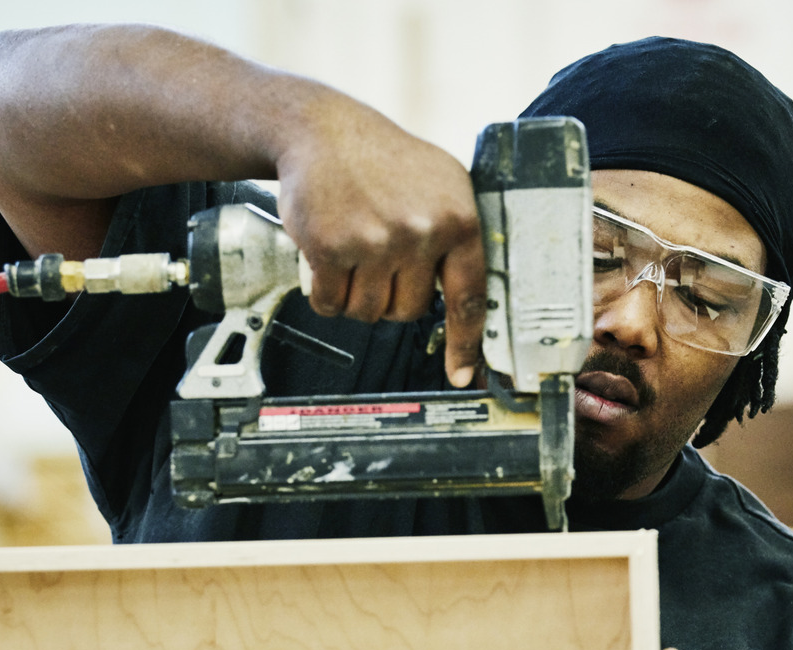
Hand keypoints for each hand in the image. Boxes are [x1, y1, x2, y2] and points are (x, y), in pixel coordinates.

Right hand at [274, 98, 486, 386]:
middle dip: (388, 296)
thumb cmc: (381, 160)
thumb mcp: (440, 184)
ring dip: (353, 295)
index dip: (466, 344)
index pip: (469, 298)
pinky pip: (330, 304)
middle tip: (376, 258)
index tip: (463, 375)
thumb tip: (471, 302)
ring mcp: (375, 241)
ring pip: (368, 312)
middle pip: (408, 312)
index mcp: (458, 219)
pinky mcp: (331, 248)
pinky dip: (322, 292)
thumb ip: (455, 237)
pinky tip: (324, 258)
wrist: (322, 130)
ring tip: (351, 251)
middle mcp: (421, 232)